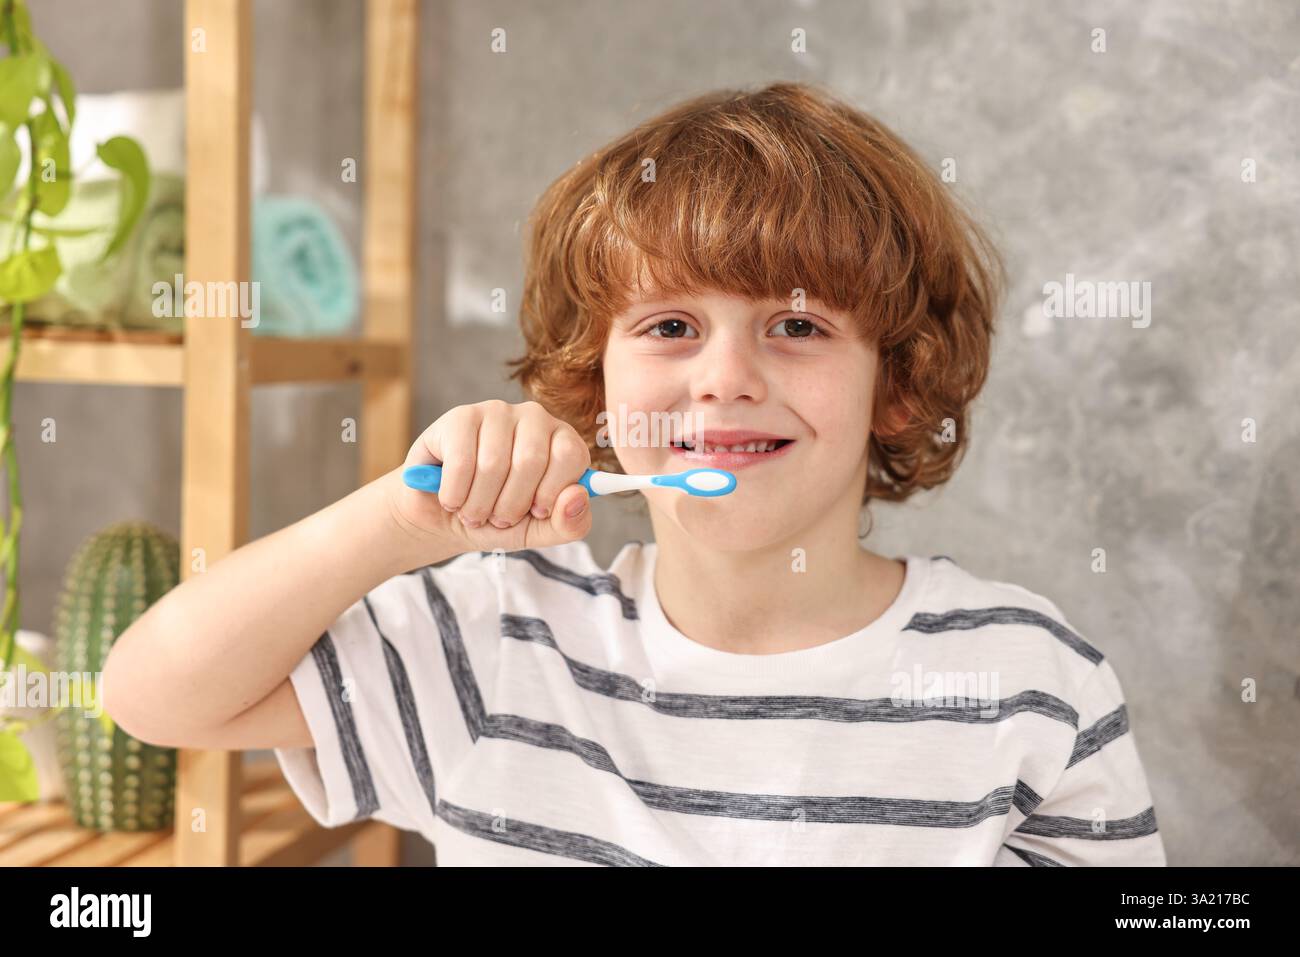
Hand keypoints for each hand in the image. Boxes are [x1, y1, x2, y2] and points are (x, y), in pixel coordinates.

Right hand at [386, 399, 592, 553]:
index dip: (551, 494)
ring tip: (472, 513)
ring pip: (493, 464)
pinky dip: (455, 494)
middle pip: (530, 460)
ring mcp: (496, 413)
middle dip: (510, 505)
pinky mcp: (460, 418)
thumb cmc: (497, 519)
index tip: (536, 512)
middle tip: (497, 518)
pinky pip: (461, 462)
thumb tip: (578, 495)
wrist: (443, 520)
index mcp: (562, 440)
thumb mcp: (538, 531)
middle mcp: (534, 418)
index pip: (571, 456)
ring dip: (479, 505)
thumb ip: (570, 523)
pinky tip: (452, 499)